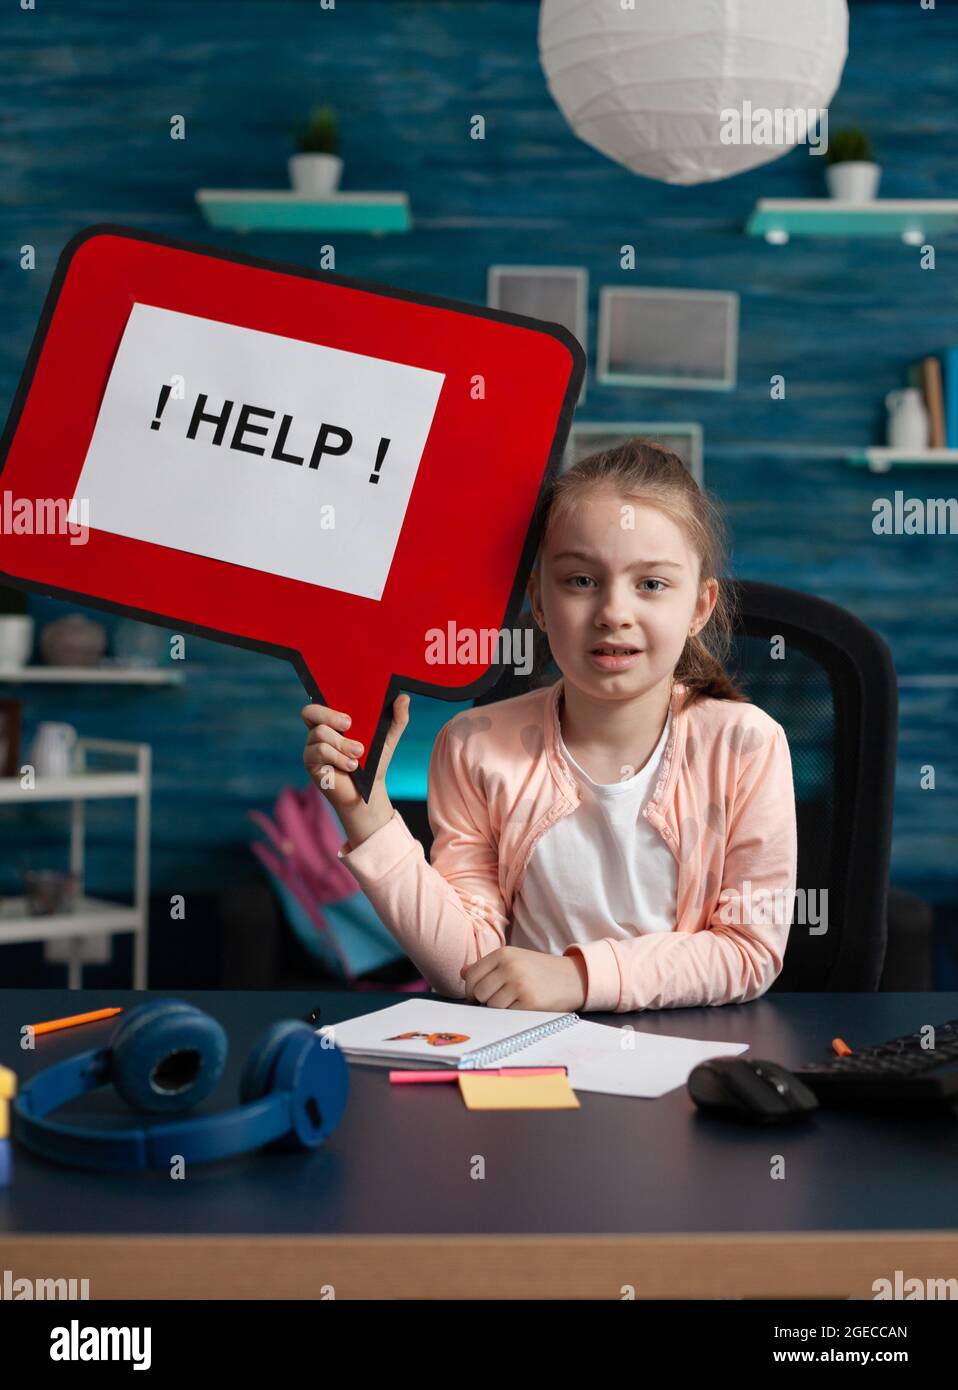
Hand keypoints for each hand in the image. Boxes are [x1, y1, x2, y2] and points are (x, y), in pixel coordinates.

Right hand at [301, 693, 409, 817]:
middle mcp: (319, 730)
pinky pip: (318, 751)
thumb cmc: (374, 762)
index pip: (321, 701)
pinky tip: (351, 766)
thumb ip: (396, 718)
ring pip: (319, 733)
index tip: (350, 715)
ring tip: (358, 754)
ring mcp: (312, 746)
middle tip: (349, 724)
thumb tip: (403, 697)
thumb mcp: (388, 739)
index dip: (329, 700)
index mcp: (334, 720)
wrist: (369, 790)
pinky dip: (337, 757)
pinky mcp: (310, 762)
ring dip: (342, 743)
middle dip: (330, 716)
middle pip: (310, 712)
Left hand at [460, 946, 586, 1011]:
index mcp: (503, 954)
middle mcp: (509, 966)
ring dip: (498, 1010)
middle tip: (499, 1002)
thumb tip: (463, 973)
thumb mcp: (515, 959)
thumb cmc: (540, 971)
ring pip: (491, 1006)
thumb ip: (488, 966)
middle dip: (484, 1002)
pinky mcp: (529, 1002)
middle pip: (479, 993)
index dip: (471, 991)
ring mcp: (519, 984)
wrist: (574, 978)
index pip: (471, 976)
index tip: (477, 997)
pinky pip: (506, 1015)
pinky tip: (523, 1008)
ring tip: (514, 1003)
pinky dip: (511, 1015)